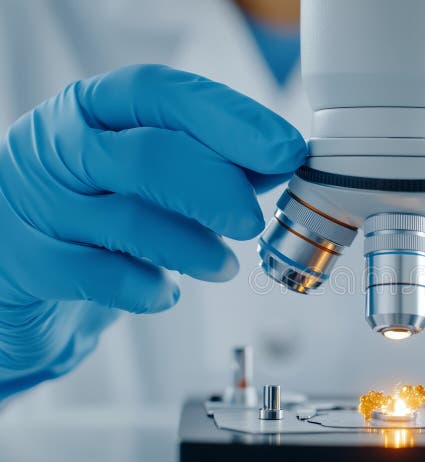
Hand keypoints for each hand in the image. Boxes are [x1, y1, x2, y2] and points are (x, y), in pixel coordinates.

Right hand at [0, 64, 305, 395]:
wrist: (15, 253)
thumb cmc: (94, 201)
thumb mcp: (145, 166)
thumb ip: (208, 158)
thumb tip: (276, 162)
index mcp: (96, 109)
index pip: (163, 94)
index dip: (231, 121)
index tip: (285, 149)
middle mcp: (63, 146)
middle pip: (149, 156)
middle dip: (217, 189)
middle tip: (251, 220)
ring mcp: (43, 205)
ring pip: (130, 221)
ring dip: (193, 248)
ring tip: (222, 266)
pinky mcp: (34, 263)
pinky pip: (103, 278)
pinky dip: (149, 288)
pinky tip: (165, 291)